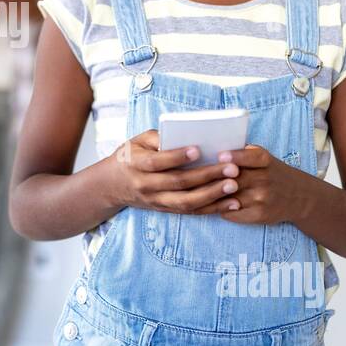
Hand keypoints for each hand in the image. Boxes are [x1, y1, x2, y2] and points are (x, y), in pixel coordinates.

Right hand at [107, 129, 243, 213]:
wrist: (111, 186)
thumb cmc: (129, 157)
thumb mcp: (136, 141)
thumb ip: (157, 137)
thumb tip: (183, 133)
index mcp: (136, 164)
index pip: (157, 162)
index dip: (177, 157)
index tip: (198, 149)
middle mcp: (146, 185)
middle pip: (178, 183)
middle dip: (206, 175)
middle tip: (231, 168)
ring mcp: (156, 200)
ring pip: (186, 202)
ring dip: (213, 195)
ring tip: (234, 185)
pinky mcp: (166, 209)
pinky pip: (191, 212)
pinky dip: (212, 208)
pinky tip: (231, 203)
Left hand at [190, 144, 315, 223]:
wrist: (299, 197)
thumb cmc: (271, 172)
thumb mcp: (263, 159)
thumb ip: (242, 154)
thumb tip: (209, 149)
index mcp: (265, 161)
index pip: (252, 157)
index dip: (236, 156)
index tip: (221, 155)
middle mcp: (265, 180)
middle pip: (235, 179)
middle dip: (212, 178)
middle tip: (188, 175)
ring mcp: (262, 199)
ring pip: (228, 197)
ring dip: (207, 195)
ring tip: (187, 192)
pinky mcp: (259, 215)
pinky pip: (231, 213)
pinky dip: (215, 209)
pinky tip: (201, 205)